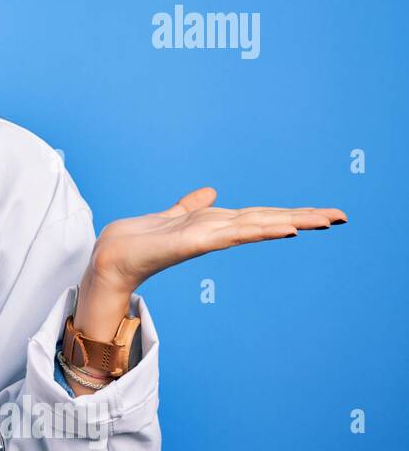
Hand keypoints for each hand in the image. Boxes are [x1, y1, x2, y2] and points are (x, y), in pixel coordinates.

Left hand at [89, 186, 348, 293]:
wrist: (110, 257)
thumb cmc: (137, 240)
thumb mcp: (169, 215)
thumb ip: (190, 206)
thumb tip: (211, 192)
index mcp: (213, 225)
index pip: (259, 215)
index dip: (290, 213)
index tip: (323, 213)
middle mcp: (216, 232)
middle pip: (267, 220)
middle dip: (303, 218)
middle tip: (341, 216)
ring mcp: (207, 238)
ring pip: (257, 226)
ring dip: (290, 222)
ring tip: (323, 220)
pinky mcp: (194, 243)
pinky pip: (231, 234)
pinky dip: (258, 230)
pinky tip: (282, 229)